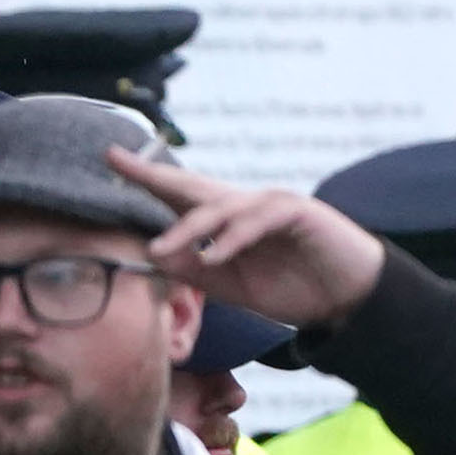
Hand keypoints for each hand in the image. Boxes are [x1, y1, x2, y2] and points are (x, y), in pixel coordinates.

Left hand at [108, 146, 387, 331]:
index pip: (178, 197)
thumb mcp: (228, 284)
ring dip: (187, 229)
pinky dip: (234, 238)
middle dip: (155, 176)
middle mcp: (243, 205)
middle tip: (119, 163)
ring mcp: (270, 205)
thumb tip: (151, 255)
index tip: (109, 159)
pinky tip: (214, 255)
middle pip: (193, 187)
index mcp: (223, 220)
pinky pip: (259, 221)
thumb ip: (192, 270)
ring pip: (221, 208)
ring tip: (157, 249)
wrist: (346, 296)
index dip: (145, 179)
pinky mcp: (298, 213)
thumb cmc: (288, 284)